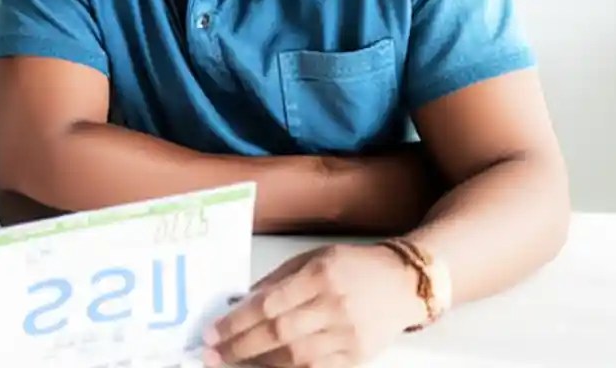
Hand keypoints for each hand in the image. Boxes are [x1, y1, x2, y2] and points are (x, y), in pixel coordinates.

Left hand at [202, 244, 424, 366]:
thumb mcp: (312, 259)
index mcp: (320, 276)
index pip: (269, 305)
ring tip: (234, 362)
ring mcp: (348, 335)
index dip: (236, 322)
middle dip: (239, 347)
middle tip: (212, 354)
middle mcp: (334, 306)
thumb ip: (276, 281)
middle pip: (278, 334)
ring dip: (259, 363)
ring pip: (296, 358)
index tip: (212, 332)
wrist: (404, 283)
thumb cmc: (353, 267)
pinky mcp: (358, 357)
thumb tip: (240, 303)